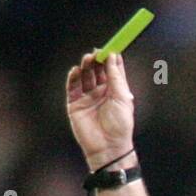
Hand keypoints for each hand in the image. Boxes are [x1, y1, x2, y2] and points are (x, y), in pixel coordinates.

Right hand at [66, 51, 134, 169]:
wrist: (108, 147)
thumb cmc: (120, 125)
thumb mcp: (122, 97)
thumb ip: (116, 76)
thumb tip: (112, 56)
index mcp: (114, 91)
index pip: (111, 69)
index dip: (111, 58)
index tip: (111, 48)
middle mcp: (100, 93)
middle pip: (97, 70)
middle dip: (96, 60)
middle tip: (96, 52)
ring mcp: (87, 98)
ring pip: (84, 76)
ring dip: (85, 66)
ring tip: (87, 59)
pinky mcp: (75, 105)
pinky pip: (72, 88)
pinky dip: (73, 77)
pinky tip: (76, 70)